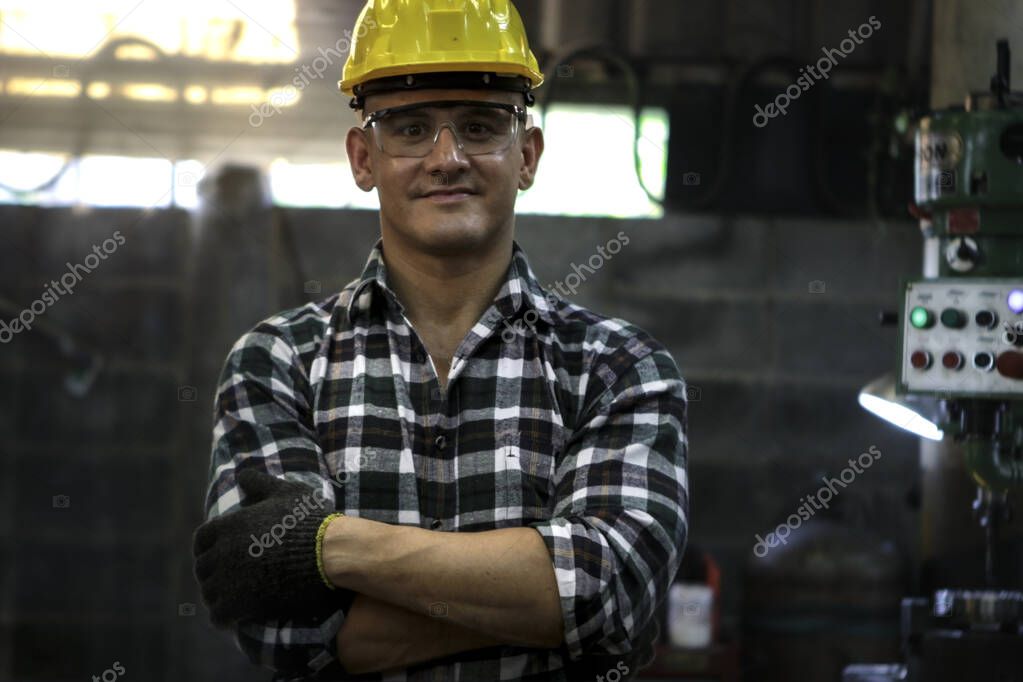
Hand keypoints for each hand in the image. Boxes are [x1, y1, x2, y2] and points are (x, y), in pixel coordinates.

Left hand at [192, 469, 350, 626]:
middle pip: (203, 568)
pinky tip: (233, 618)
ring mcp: (230, 578)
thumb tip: (242, 474)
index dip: (207, 548)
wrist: (331, 554)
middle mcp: (224, 551)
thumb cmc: (312, 521)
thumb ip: (261, 483)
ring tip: (230, 600)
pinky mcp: (241, 603)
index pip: (202, 539)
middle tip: (227, 579)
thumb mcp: (287, 493)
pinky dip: (223, 618)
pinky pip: (218, 616)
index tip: (216, 555)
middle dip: (212, 574)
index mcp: (231, 524)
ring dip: (217, 597)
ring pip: (209, 593)